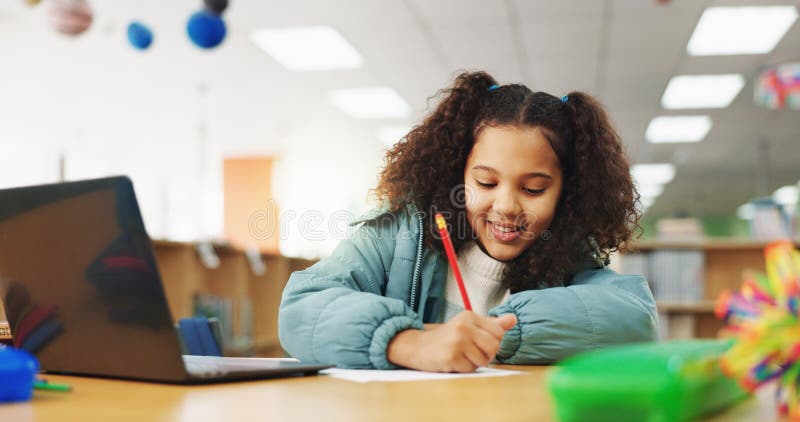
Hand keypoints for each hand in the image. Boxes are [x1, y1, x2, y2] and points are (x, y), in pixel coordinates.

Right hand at [387, 312, 516, 372]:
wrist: (418, 346)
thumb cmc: (447, 337)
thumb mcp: (468, 326)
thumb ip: (492, 324)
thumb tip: (513, 319)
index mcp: (469, 316)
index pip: (498, 333)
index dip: (493, 342)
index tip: (480, 342)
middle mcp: (463, 326)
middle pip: (494, 347)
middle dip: (486, 354)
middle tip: (472, 352)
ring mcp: (457, 342)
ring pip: (483, 360)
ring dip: (474, 363)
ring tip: (461, 356)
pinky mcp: (450, 357)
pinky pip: (470, 369)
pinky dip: (464, 369)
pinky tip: (454, 362)